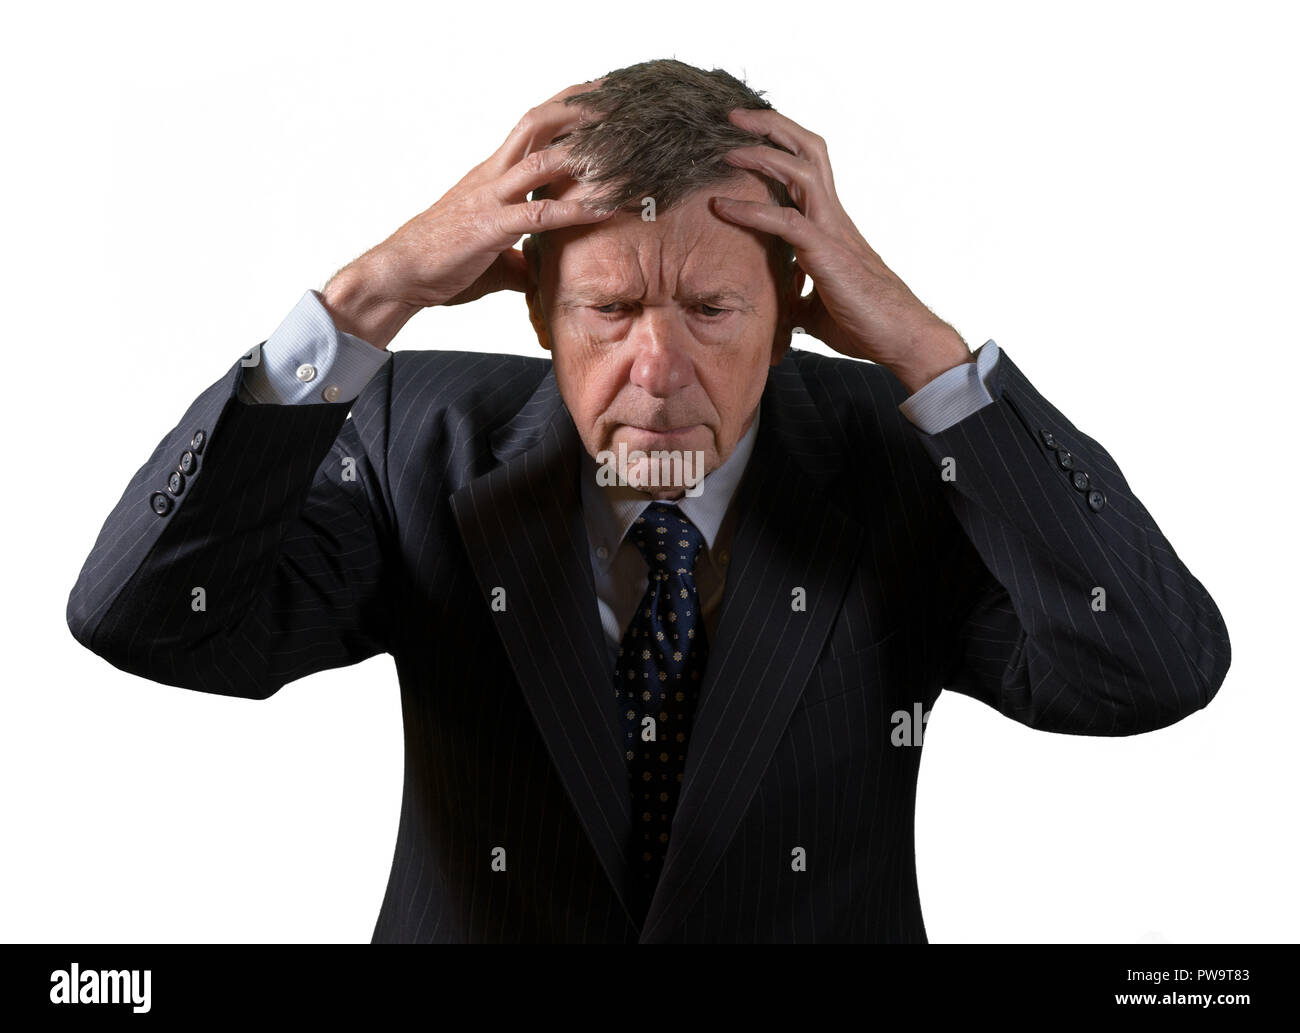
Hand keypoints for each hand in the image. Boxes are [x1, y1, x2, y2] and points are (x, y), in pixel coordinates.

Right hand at [321, 79, 614, 348]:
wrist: (398, 275)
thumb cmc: (441, 264)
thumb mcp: (493, 258)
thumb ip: (522, 257)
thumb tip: (542, 271)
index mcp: (492, 175)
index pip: (532, 128)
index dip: (565, 109)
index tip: (599, 99)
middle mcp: (492, 176)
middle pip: (538, 124)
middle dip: (579, 110)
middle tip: (618, 100)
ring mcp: (490, 199)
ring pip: (541, 160)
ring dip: (585, 153)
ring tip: (625, 147)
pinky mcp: (490, 228)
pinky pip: (539, 214)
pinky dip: (575, 209)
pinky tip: (605, 208)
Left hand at [711, 107, 971, 393]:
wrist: (900, 338)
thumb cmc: (864, 322)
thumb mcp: (815, 307)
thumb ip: (793, 296)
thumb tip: (773, 305)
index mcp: (830, 222)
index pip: (806, 166)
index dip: (778, 143)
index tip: (743, 135)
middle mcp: (832, 215)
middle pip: (807, 149)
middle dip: (769, 126)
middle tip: (732, 115)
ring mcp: (831, 229)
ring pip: (799, 169)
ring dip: (760, 154)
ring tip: (726, 149)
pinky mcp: (827, 252)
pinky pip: (785, 221)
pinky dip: (750, 210)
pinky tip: (721, 207)